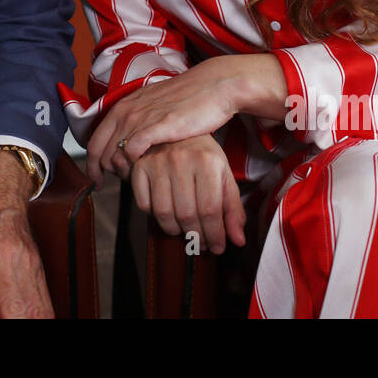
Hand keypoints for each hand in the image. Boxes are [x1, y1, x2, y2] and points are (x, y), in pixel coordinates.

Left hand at [0, 148, 52, 317]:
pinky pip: (44, 301)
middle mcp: (3, 260)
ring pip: (34, 309)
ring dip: (27, 323)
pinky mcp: (36, 265)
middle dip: (9, 327)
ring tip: (14, 329)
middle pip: (14, 311)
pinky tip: (30, 323)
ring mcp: (24, 263)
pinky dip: (40, 317)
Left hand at [87, 54, 283, 182]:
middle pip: (99, 151)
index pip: (94, 141)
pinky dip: (133, 166)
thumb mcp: (154, 107)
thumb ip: (138, 122)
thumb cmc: (187, 100)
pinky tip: (144, 173)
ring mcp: (141, 117)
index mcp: (124, 106)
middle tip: (114, 185)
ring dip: (121, 173)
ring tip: (133, 182)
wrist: (214, 87)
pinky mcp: (157, 126)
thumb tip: (128, 144)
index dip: (92, 165)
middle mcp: (127, 111)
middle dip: (103, 172)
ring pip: (114, 155)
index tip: (98, 179)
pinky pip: (132, 150)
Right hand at [131, 136, 245, 253]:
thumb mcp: (224, 177)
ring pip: (164, 212)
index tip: (217, 247)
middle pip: (187, 214)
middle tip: (201, 243)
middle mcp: (181, 160)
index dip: (214, 234)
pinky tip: (166, 214)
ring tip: (184, 230)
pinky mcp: (139, 167)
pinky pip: (144, 204)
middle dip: (196, 236)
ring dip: (175, 230)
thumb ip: (233, 209)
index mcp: (207, 162)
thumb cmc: (204, 156)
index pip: (210, 209)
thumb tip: (238, 240)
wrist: (178, 130)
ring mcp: (157, 163)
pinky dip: (154, 217)